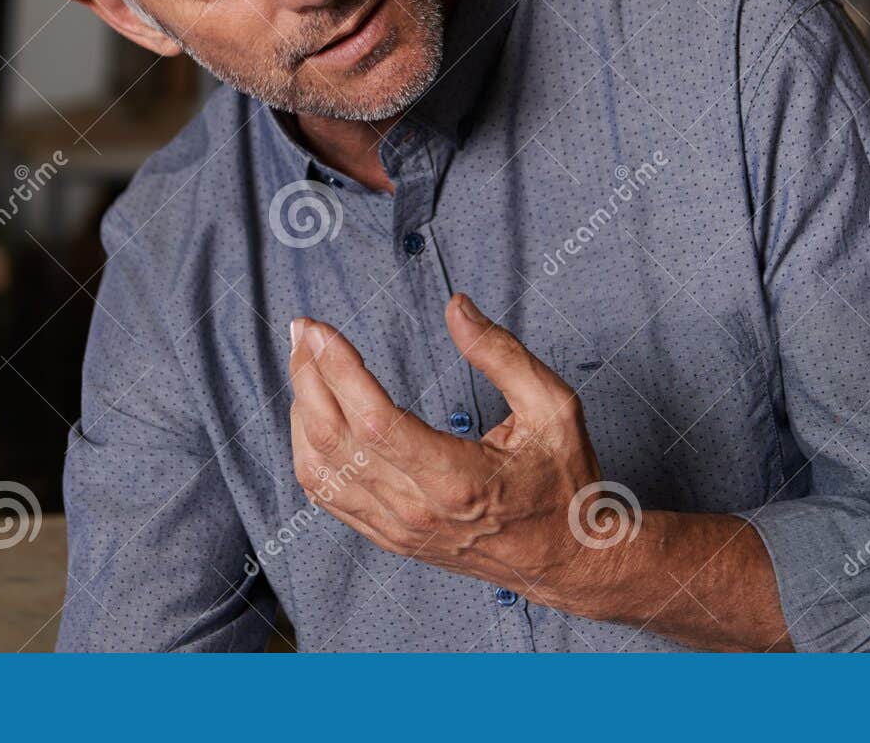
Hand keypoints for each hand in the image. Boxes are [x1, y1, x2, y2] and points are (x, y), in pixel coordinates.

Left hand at [287, 294, 613, 608]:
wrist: (569, 562)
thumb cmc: (565, 483)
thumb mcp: (554, 407)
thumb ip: (503, 354)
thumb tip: (457, 307)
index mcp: (458, 479)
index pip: (374, 420)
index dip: (338, 369)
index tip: (321, 328)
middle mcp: (418, 510)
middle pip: (333, 439)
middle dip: (308, 375)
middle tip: (303, 329)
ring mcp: (398, 529)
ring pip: (318, 470)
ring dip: (300, 410)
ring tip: (304, 362)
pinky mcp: (390, 538)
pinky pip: (327, 497)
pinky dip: (306, 451)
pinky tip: (311, 413)